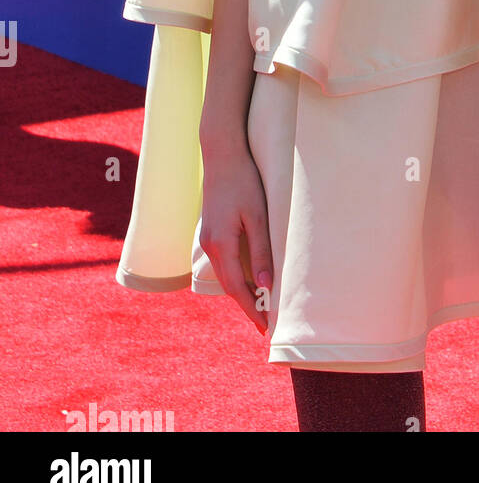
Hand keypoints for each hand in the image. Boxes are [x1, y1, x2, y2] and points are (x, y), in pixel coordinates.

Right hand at [199, 143, 273, 333]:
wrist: (222, 155)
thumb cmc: (244, 182)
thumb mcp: (258, 216)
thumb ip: (262, 251)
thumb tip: (266, 286)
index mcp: (221, 244)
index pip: (237, 288)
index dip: (251, 308)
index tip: (265, 326)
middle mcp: (210, 246)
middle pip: (230, 285)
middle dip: (248, 304)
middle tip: (267, 321)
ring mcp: (207, 239)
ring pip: (226, 274)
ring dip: (242, 290)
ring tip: (262, 304)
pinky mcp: (211, 231)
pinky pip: (224, 262)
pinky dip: (237, 275)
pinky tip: (250, 278)